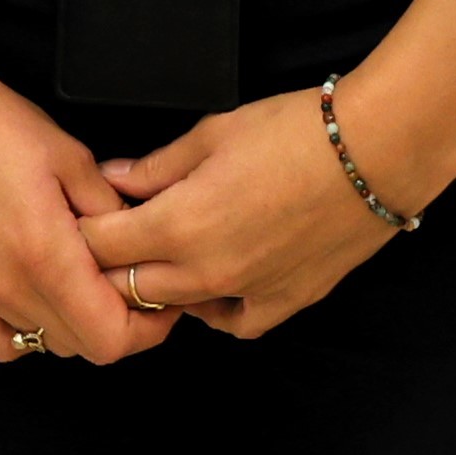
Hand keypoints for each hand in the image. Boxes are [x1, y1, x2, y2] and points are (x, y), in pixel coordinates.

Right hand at [0, 40, 181, 365]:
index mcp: (44, 255)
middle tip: (129, 281)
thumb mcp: (67, 154)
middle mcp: (7, 287)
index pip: (110, 339)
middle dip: (117, 322)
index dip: (147, 328)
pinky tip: (35, 293)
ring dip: (73, 323)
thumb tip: (136, 236)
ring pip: (43, 344)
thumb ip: (107, 205)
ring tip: (83, 281)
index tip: (159, 300)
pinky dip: (25, 331)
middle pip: (81, 347)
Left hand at [73, 84, 425, 341]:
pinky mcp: (285, 302)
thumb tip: (115, 178)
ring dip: (157, 287)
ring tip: (158, 255)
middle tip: (108, 239)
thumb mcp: (214, 132)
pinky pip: (233, 323)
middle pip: (129, 287)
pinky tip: (213, 282)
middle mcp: (206, 270)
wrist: (377, 152)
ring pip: (176, 309)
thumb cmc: (297, 131)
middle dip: (108, 265)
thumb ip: (157, 165)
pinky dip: (214, 309)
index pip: (101, 245)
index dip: (83, 231)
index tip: (78, 219)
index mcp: (181, 223)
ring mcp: (247, 293)